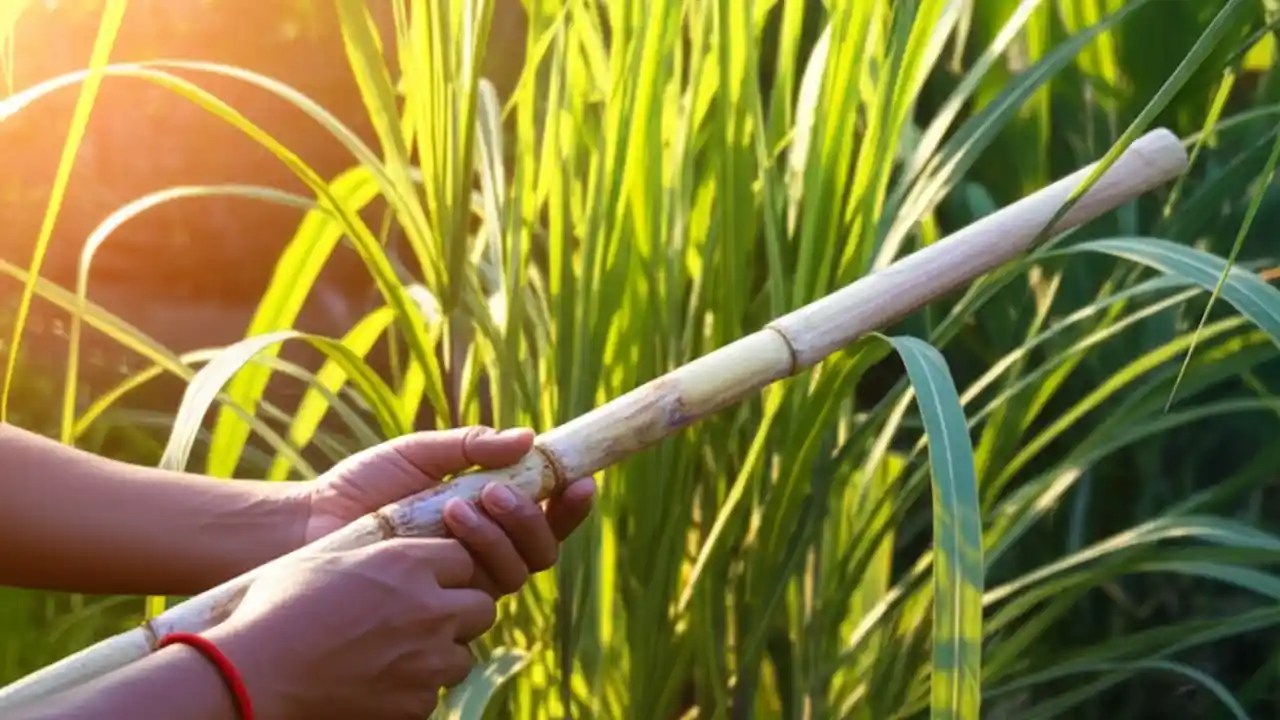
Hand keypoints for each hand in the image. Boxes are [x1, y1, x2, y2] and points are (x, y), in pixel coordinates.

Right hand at [205, 538, 492, 718]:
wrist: (252, 677)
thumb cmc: (275, 611)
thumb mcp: (326, 561)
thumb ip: (376, 559)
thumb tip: (394, 558)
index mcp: (407, 563)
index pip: (464, 559)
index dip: (445, 570)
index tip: (426, 579)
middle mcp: (429, 608)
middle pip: (480, 607)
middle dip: (458, 612)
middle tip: (424, 619)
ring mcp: (427, 660)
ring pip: (463, 655)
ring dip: (440, 655)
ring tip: (398, 655)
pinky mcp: (414, 704)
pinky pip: (432, 694)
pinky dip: (413, 691)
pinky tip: (377, 683)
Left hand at [294, 426, 595, 595]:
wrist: (314, 519)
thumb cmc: (365, 484)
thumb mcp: (420, 451)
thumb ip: (471, 446)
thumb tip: (529, 437)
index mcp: (489, 513)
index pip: (545, 514)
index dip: (570, 503)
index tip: (580, 481)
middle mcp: (485, 551)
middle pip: (542, 550)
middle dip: (531, 520)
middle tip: (496, 492)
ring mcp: (464, 579)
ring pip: (517, 572)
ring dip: (499, 535)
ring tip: (459, 505)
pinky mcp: (442, 602)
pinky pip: (481, 591)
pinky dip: (474, 553)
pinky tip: (447, 526)